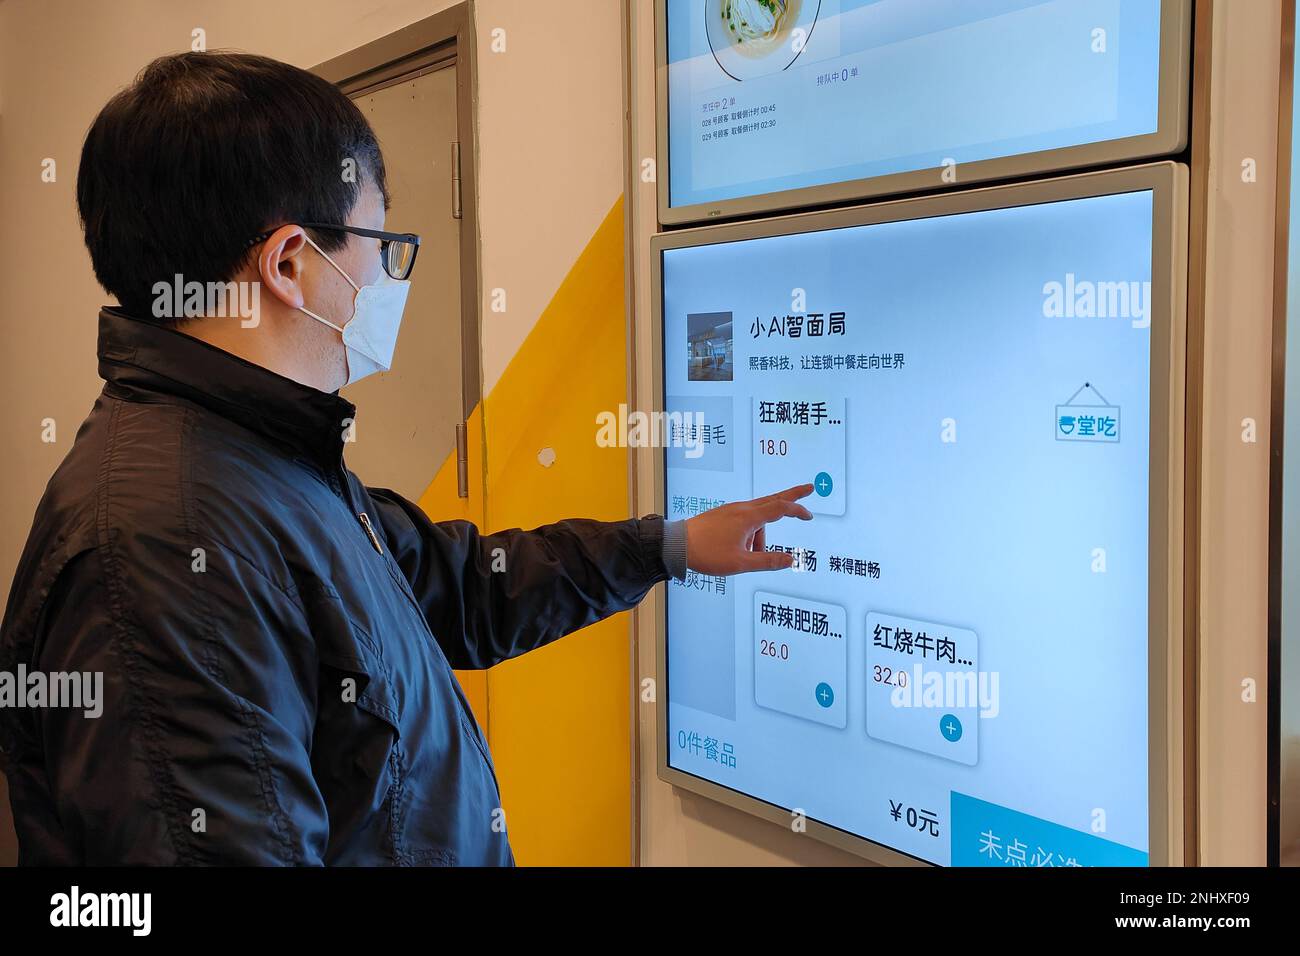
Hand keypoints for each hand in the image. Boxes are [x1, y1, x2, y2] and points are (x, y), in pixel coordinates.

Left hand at [684, 483, 814, 574]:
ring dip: (761, 536)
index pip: (780, 508)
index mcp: (748, 517)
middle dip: (792, 496)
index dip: (797, 510)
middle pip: (773, 499)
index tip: (809, 515)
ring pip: (757, 518)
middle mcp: (741, 509)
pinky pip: (745, 520)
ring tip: (748, 555)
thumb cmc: (707, 553)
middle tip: (809, 488)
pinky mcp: (723, 515)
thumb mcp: (740, 563)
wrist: (677, 545)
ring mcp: (731, 510)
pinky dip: (750, 533)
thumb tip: (790, 560)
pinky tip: (739, 549)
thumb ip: (767, 561)